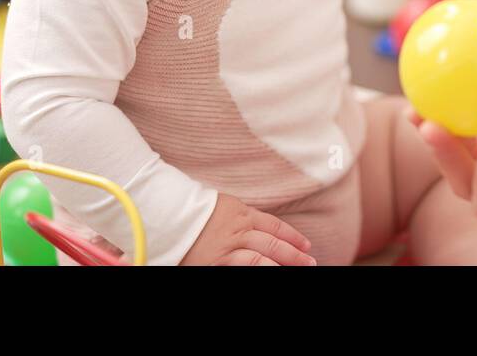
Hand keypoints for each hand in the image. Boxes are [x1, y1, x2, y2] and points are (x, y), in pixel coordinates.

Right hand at [180, 192, 315, 264]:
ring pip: (263, 259)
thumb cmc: (187, 206)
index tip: (305, 243)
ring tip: (301, 269)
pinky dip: (262, 269)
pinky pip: (246, 268)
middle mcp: (238, 230)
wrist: (165, 211)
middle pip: (273, 244)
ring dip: (283, 265)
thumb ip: (235, 215)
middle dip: (294, 254)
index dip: (291, 236)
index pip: (273, 226)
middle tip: (310, 261)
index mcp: (240, 213)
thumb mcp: (217, 204)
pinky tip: (272, 272)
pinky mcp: (217, 263)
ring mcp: (228, 248)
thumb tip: (250, 224)